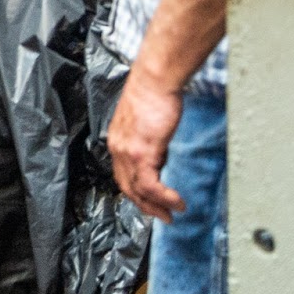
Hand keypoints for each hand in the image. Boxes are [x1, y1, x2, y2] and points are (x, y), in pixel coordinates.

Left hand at [108, 67, 187, 220]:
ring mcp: (128, 152)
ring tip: (171, 214)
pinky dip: (164, 198)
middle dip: (145, 206)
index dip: (136, 192)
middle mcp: (118, 148)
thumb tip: (159, 157)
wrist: (155, 78)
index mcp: (117, 140)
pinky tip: (176, 202)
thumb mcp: (145, 122)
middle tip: (162, 216)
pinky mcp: (142, 152)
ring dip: (156, 207)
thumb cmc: (154, 92)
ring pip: (138, 191)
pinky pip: (150, 185)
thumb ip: (149, 141)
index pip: (122, 175)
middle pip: (127, 187)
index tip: (150, 201)